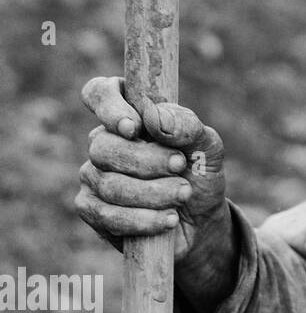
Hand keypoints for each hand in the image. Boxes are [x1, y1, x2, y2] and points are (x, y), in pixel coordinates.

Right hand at [77, 76, 229, 269]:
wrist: (201, 220)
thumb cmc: (199, 173)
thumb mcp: (207, 147)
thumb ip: (187, 127)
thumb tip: (154, 116)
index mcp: (129, 115)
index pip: (99, 93)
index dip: (109, 107)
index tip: (134, 127)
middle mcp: (104, 142)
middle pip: (104, 146)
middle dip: (147, 161)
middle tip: (180, 166)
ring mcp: (93, 176)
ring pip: (109, 184)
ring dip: (153, 192)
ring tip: (183, 194)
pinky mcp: (92, 210)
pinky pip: (106, 215)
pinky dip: (142, 218)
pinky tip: (168, 218)